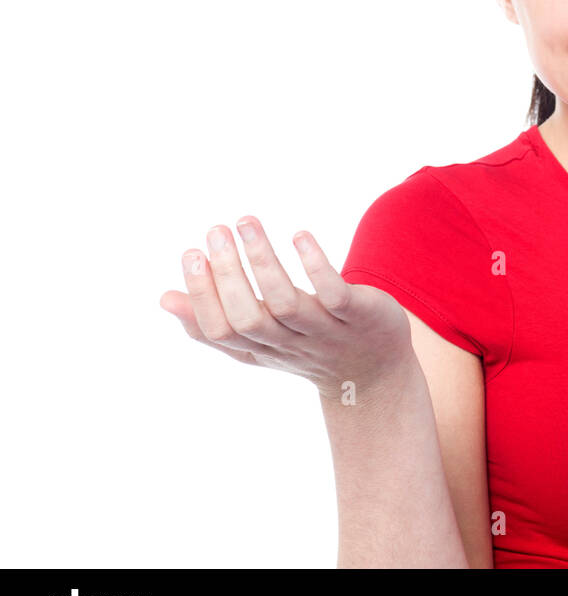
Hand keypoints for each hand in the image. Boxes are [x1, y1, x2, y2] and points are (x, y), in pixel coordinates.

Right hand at [159, 216, 413, 398]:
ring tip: (245, 221)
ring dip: (263, 261)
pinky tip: (299, 236)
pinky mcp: (359, 315)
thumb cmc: (307, 349)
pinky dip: (316, 266)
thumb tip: (165, 298)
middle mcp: (289, 344)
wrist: (375, 373)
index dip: (203, 296)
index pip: (221, 331)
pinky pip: (335, 295)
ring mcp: (325, 331)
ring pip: (287, 303)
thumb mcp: (259, 344)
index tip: (192, 254)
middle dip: (228, 274)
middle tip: (215, 230)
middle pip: (249, 317)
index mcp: (260, 349)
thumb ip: (214, 326)